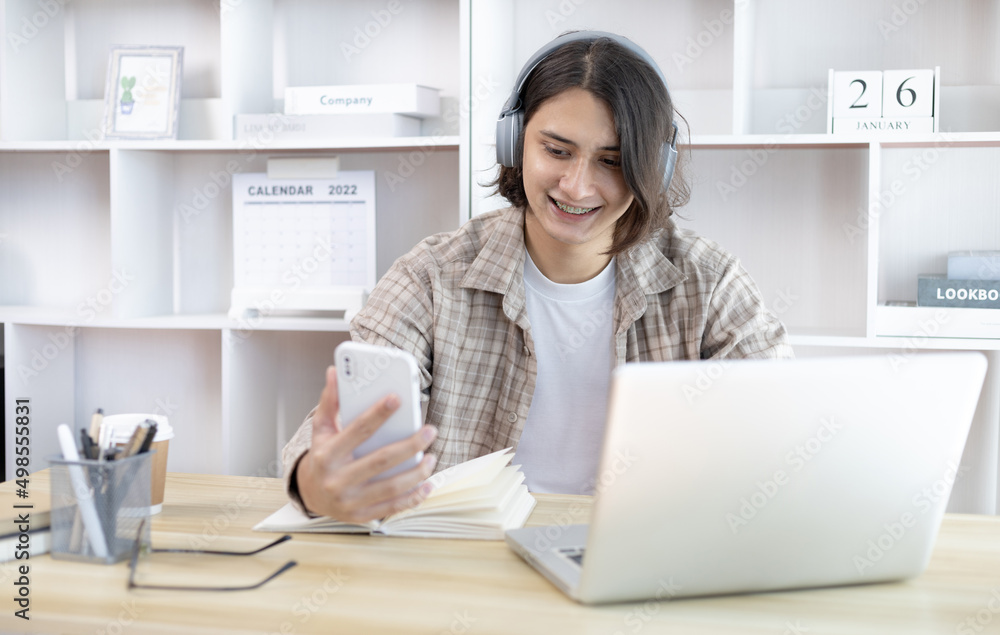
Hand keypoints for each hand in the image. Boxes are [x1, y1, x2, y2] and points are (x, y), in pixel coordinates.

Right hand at [297, 366, 437, 522]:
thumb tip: (334, 371)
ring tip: (432, 457)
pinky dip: (414, 497)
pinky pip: (393, 507)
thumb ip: (330, 401)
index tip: (398, 398)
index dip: (378, 413)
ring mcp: (350, 501)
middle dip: (410, 445)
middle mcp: (338, 480)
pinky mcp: (362, 515)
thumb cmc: (323, 456)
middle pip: (381, 460)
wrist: (311, 494)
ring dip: (417, 472)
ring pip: (391, 487)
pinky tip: (428, 483)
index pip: (357, 430)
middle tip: (430, 430)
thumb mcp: (322, 429)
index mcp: (328, 454)